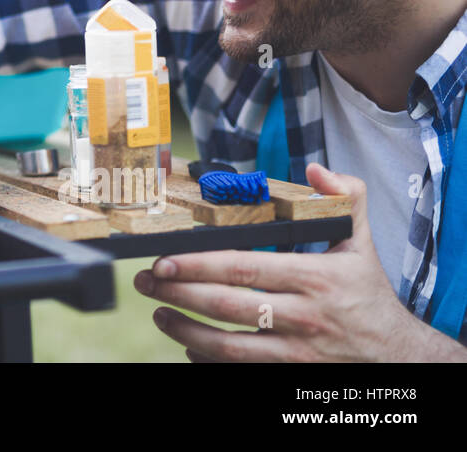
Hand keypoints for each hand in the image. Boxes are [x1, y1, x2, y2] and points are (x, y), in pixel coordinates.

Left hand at [133, 162, 461, 360]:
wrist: (401, 357)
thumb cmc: (370, 295)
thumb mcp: (361, 243)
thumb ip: (344, 200)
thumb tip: (317, 170)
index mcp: (315, 278)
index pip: (244, 268)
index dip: (198, 265)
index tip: (164, 259)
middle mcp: (304, 317)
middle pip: (227, 306)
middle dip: (178, 293)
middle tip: (146, 281)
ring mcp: (297, 352)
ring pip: (229, 346)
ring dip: (185, 330)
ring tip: (159, 313)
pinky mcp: (291, 375)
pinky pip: (242, 370)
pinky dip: (210, 360)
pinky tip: (190, 347)